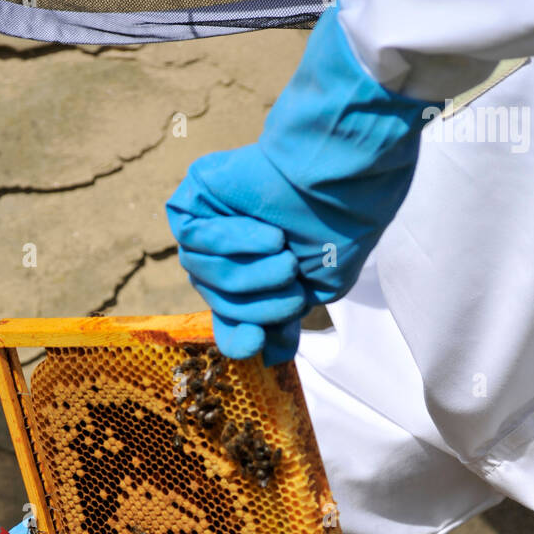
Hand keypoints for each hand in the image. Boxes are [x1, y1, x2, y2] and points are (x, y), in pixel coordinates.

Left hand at [166, 3, 439, 363]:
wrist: (339, 176)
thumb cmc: (336, 224)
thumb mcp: (316, 285)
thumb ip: (286, 319)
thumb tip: (271, 357)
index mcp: (254, 274)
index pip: (229, 319)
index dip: (237, 335)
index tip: (257, 341)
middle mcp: (229, 255)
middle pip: (217, 300)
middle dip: (254, 299)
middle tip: (290, 276)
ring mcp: (208, 226)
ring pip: (204, 272)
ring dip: (247, 271)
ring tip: (282, 253)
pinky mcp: (195, 198)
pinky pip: (193, 238)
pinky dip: (230, 241)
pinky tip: (265, 233)